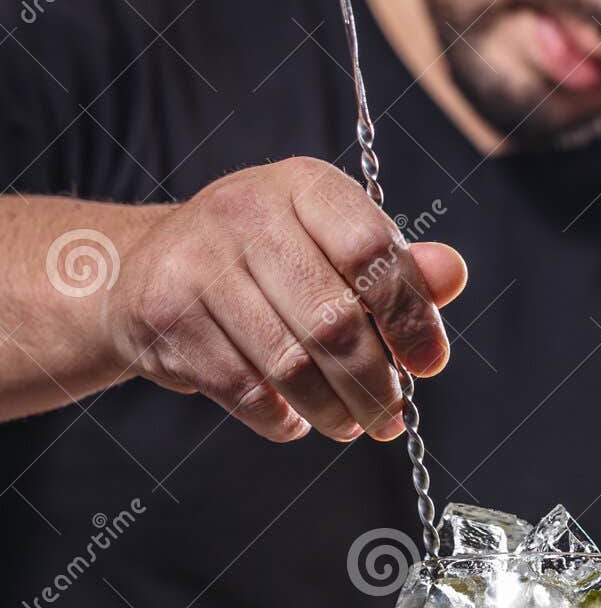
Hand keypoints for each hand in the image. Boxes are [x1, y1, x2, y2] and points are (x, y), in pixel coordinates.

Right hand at [107, 156, 466, 441]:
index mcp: (301, 184)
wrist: (141, 268)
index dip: (409, 315)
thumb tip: (453, 276)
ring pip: (289, 364)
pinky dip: (280, 418)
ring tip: (350, 424)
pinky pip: (243, 390)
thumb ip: (393, 263)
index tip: (430, 364)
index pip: (369, 249)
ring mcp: (198, 263)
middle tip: (391, 418)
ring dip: (332, 410)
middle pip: (332, 320)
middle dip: (374, 383)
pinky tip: (294, 419)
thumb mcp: (327, 241)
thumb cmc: (261, 260)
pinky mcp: (165, 316)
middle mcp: (246, 211)